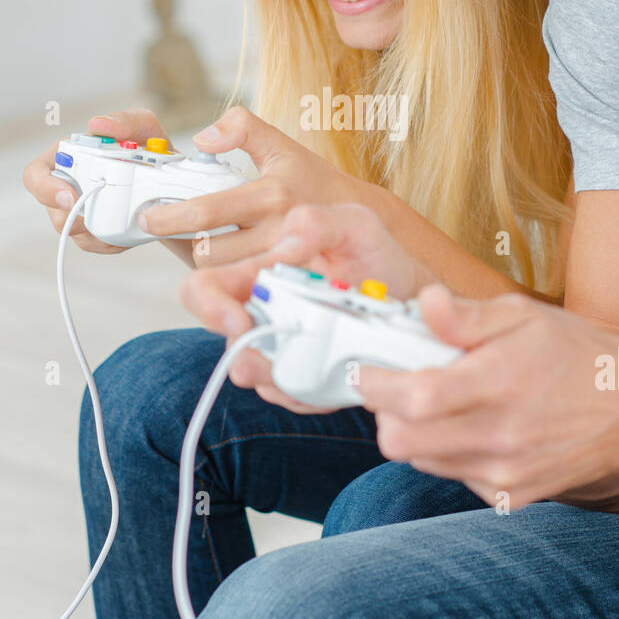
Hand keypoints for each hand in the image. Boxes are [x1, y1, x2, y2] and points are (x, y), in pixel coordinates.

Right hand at [22, 108, 170, 253]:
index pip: (35, 175)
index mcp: (68, 158)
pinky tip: (128, 230)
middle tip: (94, 217)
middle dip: (70, 218)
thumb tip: (98, 124)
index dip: (45, 188)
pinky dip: (110, 242)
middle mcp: (69, 185)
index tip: (71, 197)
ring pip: (73, 231)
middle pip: (52, 210)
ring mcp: (81, 210)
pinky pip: (94, 244)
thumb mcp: (143, 127)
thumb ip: (124, 121)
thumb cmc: (147, 147)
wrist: (169, 179)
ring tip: (123, 220)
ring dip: (95, 232)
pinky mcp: (95, 231)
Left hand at [138, 106, 369, 266]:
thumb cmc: (312, 181)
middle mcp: (277, 230)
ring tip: (203, 247)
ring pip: (223, 274)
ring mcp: (282, 260)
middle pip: (208, 252)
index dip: (172, 218)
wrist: (360, 218)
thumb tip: (204, 138)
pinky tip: (226, 269)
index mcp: (270, 194)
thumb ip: (242, 127)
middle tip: (177, 233)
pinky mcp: (287, 281)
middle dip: (187, 244)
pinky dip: (228, 282)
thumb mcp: (281, 144)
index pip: (208, 212)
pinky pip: (243, 289)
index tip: (148, 218)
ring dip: (207, 263)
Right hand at [179, 201, 430, 413]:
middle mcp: (262, 312)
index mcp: (261, 270)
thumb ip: (317, 222)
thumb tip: (286, 245)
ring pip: (260, 376)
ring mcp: (281, 348)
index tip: (239, 320)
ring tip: (323, 366)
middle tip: (274, 359)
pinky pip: (294, 396)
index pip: (206, 286)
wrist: (412, 293)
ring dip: (283, 379)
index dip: (208, 305)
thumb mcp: (354, 224)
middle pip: (226, 342)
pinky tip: (337, 375)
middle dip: (245, 357)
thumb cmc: (375, 253)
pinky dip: (311, 392)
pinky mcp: (305, 378)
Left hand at [358, 287, 618, 513]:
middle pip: (400, 442)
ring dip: (415, 432)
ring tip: (438, 403)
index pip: (413, 397)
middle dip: (384, 413)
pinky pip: (455, 475)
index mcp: (498, 383)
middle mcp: (498, 435)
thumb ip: (467, 315)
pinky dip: (448, 452)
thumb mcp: (523, 317)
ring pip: (422, 460)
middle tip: (395, 387)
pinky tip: (473, 426)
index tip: (365, 368)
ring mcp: (504, 471)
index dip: (376, 383)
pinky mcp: (511, 494)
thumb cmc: (576, 354)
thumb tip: (424, 302)